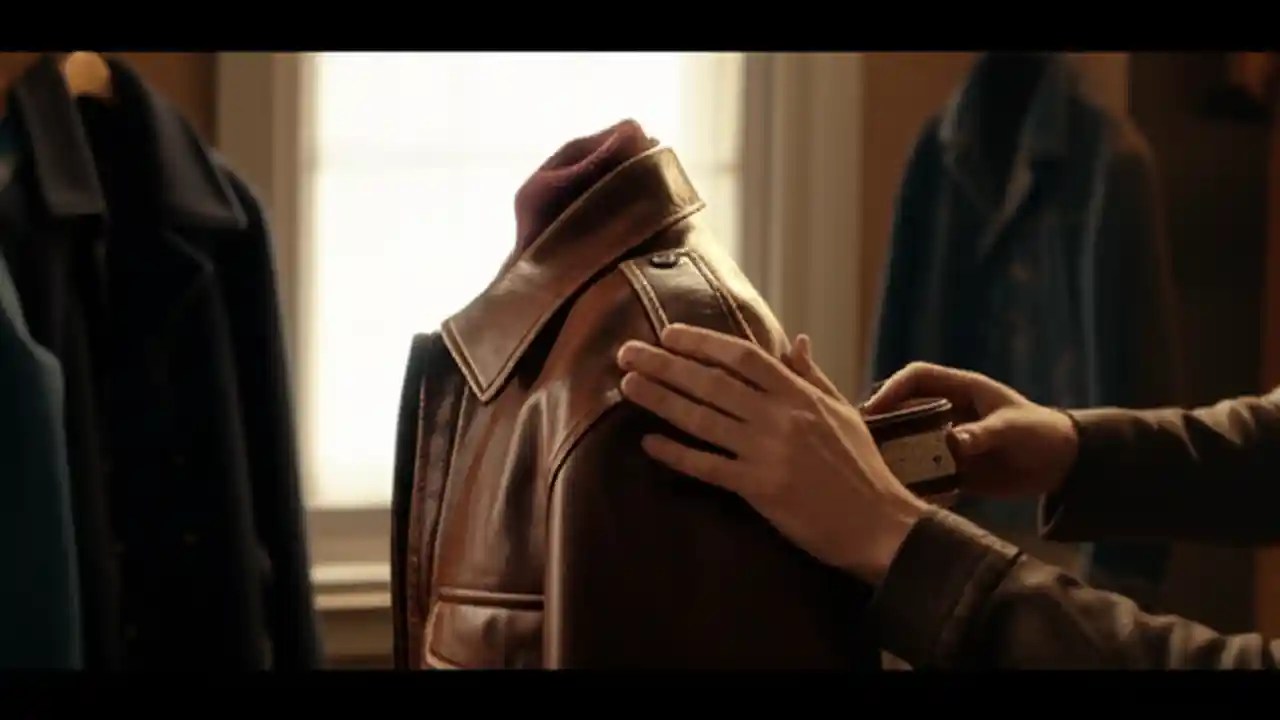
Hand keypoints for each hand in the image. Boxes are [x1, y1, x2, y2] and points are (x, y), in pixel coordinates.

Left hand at [616, 324, 929, 584]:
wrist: (878, 523)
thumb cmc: (862, 468)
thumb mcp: (843, 412)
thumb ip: (812, 376)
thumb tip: (796, 340)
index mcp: (800, 396)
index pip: (744, 357)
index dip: (703, 342)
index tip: (669, 333)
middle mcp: (780, 418)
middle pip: (712, 382)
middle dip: (666, 364)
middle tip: (628, 351)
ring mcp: (767, 452)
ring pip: (703, 419)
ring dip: (661, 400)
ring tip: (628, 385)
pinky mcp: (759, 489)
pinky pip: (708, 466)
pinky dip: (677, 454)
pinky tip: (649, 442)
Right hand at [862, 362, 1078, 498]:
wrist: (1062, 465)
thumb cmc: (1040, 432)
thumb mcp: (1012, 429)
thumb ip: (982, 435)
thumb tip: (952, 443)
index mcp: (960, 390)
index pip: (916, 378)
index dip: (892, 389)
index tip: (873, 409)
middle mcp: (948, 413)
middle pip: (904, 411)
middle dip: (882, 424)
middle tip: (861, 443)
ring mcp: (948, 440)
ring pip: (910, 443)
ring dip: (895, 456)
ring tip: (876, 471)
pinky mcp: (954, 467)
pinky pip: (927, 473)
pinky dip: (916, 483)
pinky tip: (907, 495)